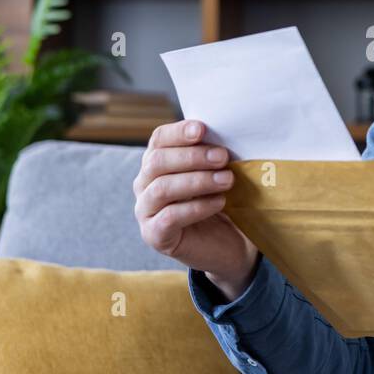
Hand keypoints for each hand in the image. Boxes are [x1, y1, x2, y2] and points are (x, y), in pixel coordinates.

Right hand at [133, 119, 258, 297]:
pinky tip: (219, 202)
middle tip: (223, 157)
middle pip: (157, 161)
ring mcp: (145, 211)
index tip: (202, 129)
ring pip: (162, 188)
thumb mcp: (217, 173)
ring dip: (198, 181)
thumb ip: (213, 154)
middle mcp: (144, 184)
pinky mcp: (154, 235)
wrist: (229, 244)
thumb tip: (224, 133)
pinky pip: (170, 217)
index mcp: (157, 162)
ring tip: (227, 180)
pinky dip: (197, 207)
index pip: (159, 139)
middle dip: (192, 157)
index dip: (178, 132)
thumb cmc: (221, 201)